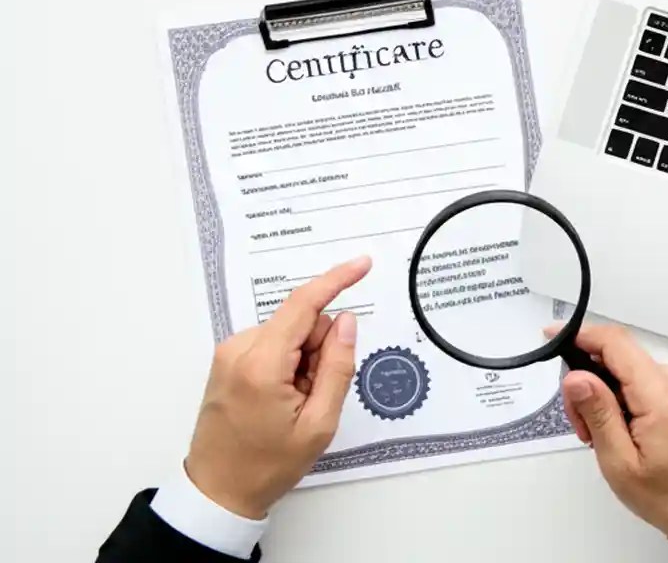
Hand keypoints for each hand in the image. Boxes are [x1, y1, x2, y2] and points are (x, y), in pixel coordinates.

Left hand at [185, 256, 371, 518]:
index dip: (336, 280)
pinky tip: (281, 399)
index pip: (304, 305)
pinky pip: (273, 345)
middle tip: (316, 394)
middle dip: (320, 349)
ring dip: (304, 361)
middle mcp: (239, 349)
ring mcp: (229, 353)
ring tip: (295, 404)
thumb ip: (337, 367)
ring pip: (289, 334)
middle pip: (301, 323)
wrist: (218, 491)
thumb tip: (345, 322)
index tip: (361, 264)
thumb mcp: (319, 423)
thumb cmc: (267, 465)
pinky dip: (287, 365)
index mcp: (261, 364)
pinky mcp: (227, 360)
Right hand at [558, 325, 667, 542]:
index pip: (616, 344)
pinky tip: (617, 431)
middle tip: (581, 428)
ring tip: (600, 438)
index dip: (580, 335)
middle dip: (587, 383)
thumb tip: (575, 376)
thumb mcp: (619, 462)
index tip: (548, 338)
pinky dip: (619, 399)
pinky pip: (639, 381)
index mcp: (661, 395)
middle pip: (616, 357)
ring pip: (625, 370)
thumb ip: (598, 414)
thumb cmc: (665, 496)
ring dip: (603, 396)